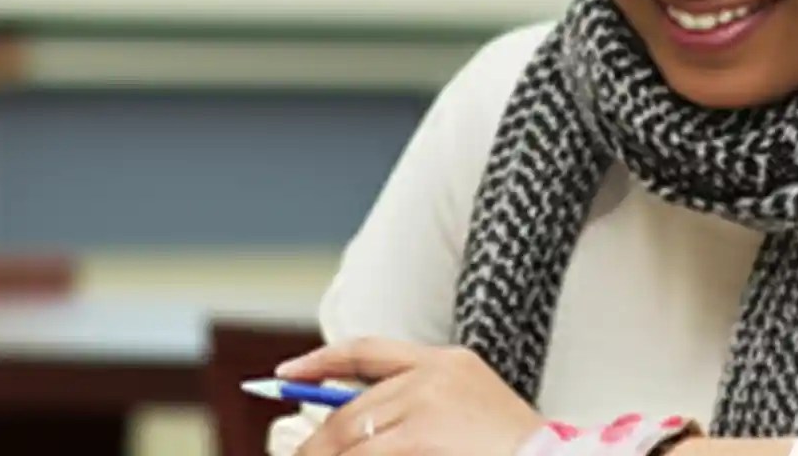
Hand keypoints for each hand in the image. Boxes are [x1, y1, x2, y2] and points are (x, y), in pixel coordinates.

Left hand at [280, 337, 542, 455]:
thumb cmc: (512, 451)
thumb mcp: (467, 415)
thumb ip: (416, 408)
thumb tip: (350, 430)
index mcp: (448, 362)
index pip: (369, 350)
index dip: (322, 361)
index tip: (285, 375)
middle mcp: (434, 373)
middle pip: (349, 408)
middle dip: (316, 443)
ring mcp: (428, 402)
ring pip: (349, 437)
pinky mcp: (421, 434)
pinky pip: (365, 454)